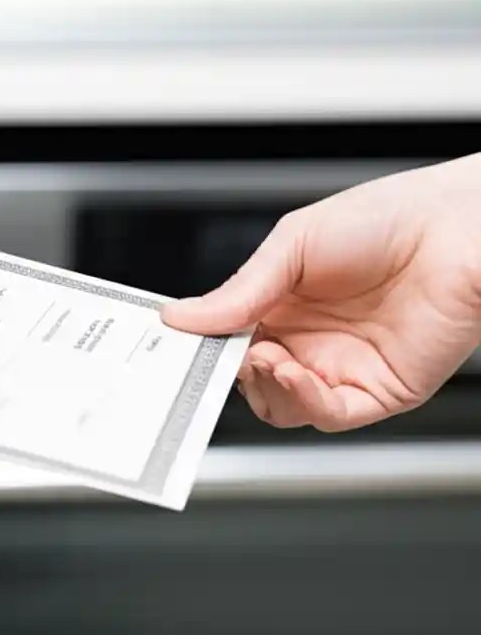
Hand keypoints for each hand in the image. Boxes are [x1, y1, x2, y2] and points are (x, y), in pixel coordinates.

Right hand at [162, 155, 480, 431]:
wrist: (456, 229)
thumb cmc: (388, 219)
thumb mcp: (292, 245)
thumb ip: (239, 291)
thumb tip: (182, 317)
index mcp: (281, 306)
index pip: (228, 343)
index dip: (205, 350)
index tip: (182, 347)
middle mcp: (308, 341)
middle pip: (250, 383)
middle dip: (230, 374)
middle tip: (222, 354)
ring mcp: (341, 368)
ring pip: (282, 407)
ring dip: (264, 390)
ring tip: (263, 359)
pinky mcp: (377, 390)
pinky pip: (329, 415)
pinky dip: (302, 402)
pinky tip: (291, 373)